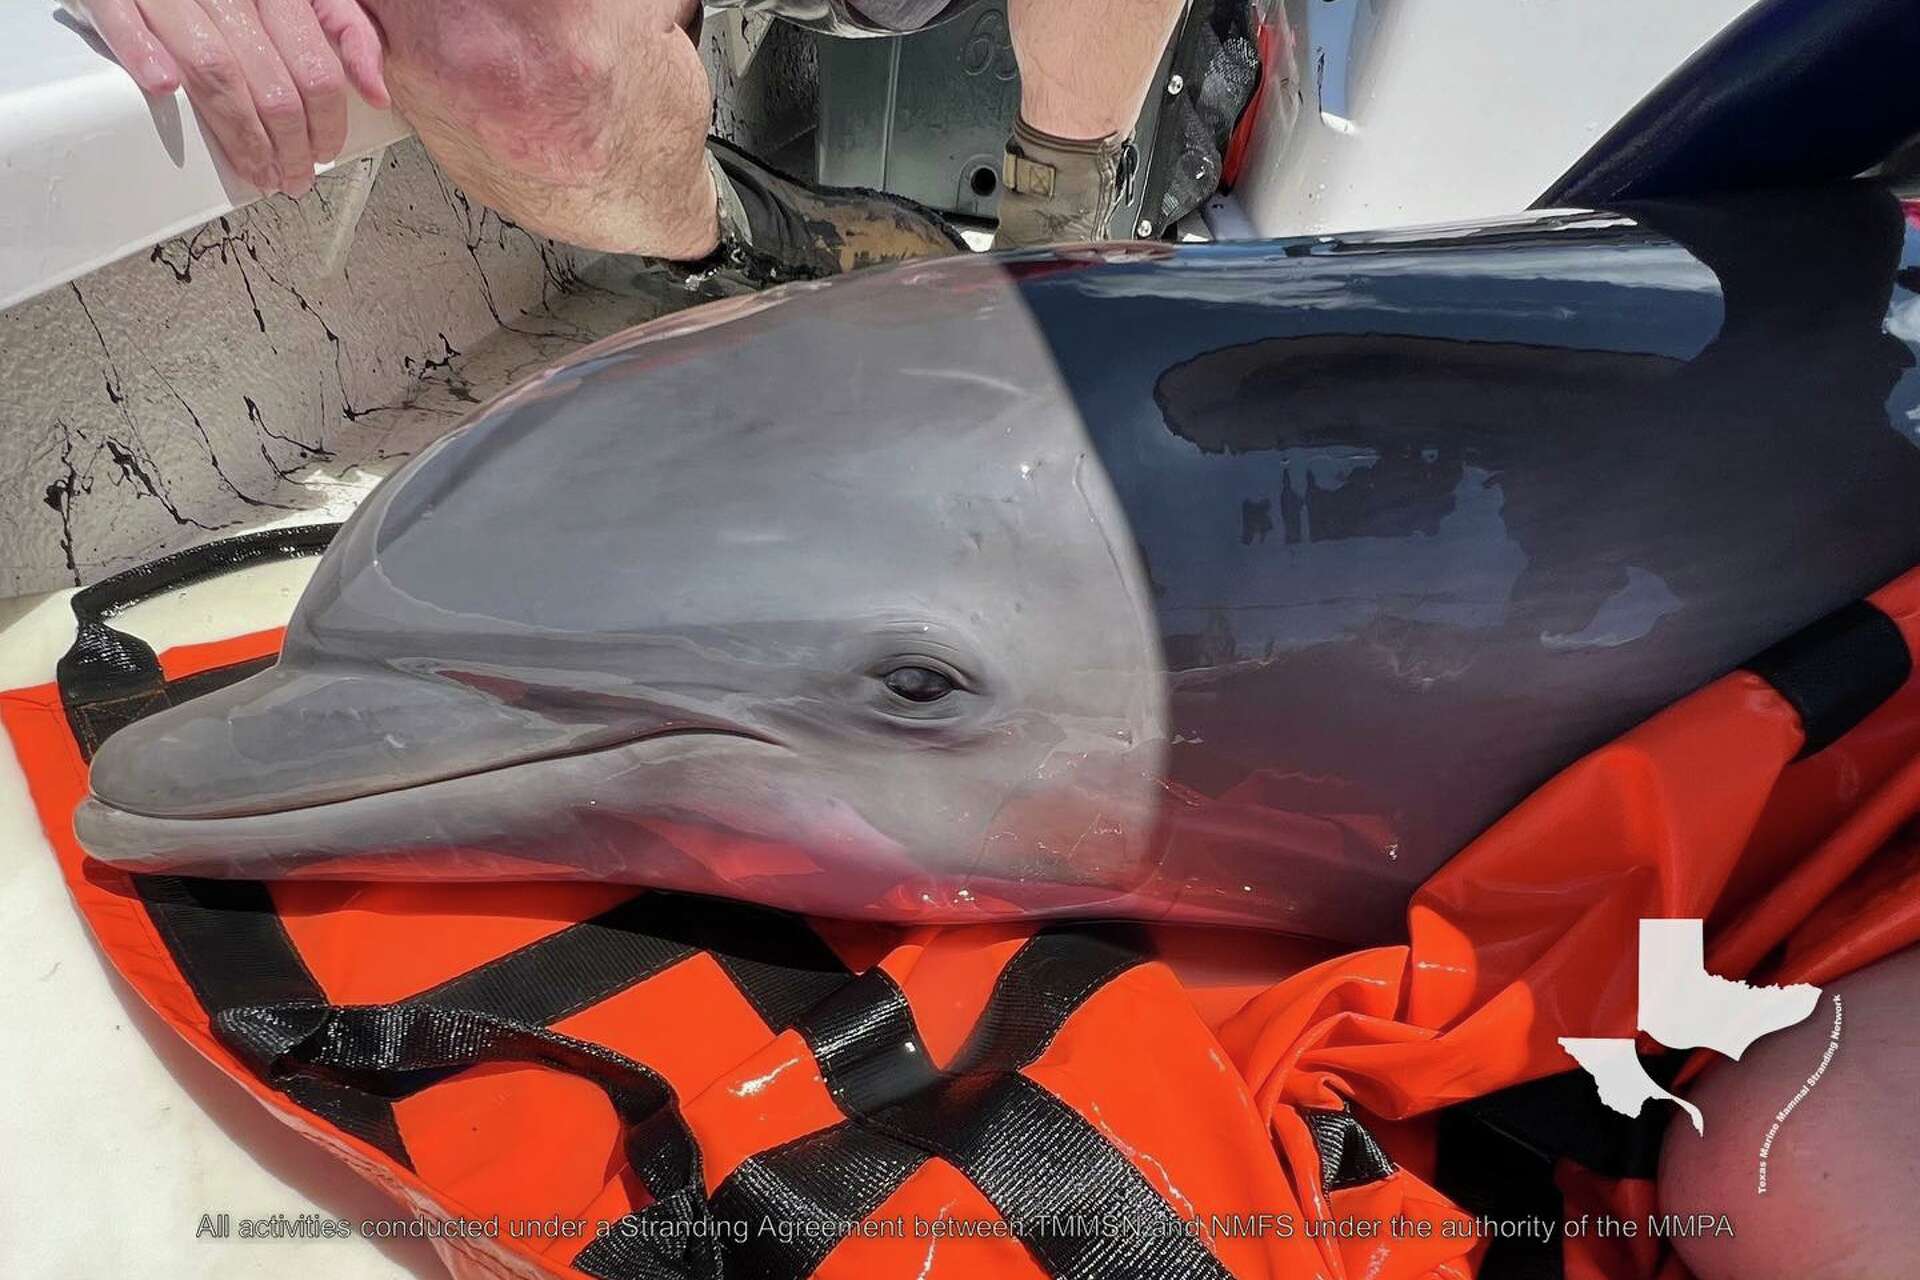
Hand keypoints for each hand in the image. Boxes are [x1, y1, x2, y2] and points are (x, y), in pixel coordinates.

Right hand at [73, 0, 391, 196]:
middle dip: (289, 147)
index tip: (325, 152)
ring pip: (215, 70)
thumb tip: (376, 91)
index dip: (327, 124)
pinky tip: (165, 87)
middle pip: (272, 86)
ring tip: (257, 171)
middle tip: (293, 177)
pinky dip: (144, 53)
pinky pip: (127, 19)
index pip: (317, 71)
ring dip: (240, 134)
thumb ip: (346, 30)